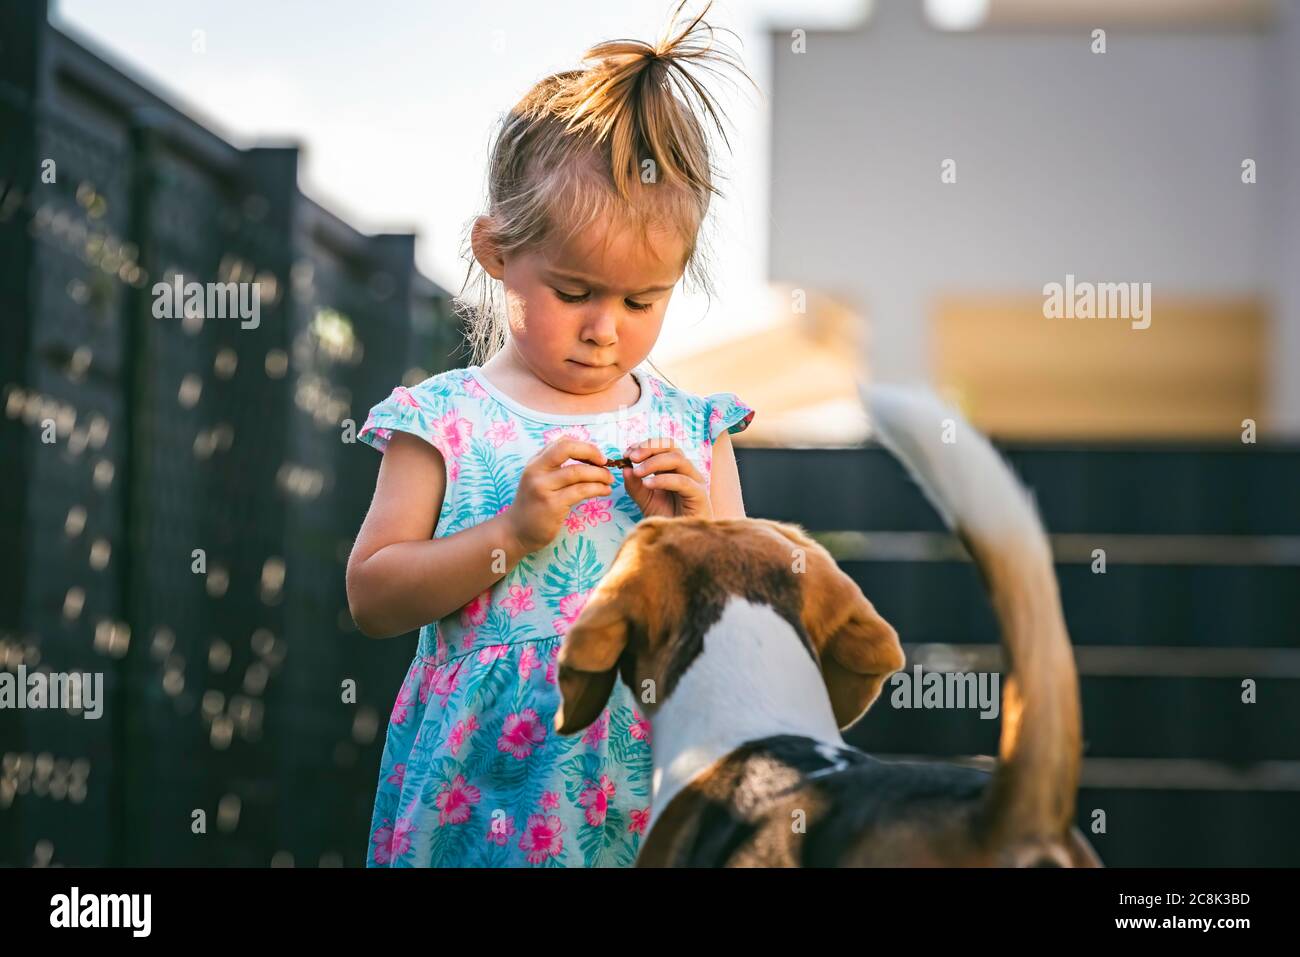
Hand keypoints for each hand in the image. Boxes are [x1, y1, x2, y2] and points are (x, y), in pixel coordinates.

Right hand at [503, 439, 612, 553]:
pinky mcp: (552, 505)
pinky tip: (604, 491)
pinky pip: (581, 491)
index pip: (561, 442)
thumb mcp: (538, 480)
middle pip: (567, 449)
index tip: (597, 456)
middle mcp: (536, 471)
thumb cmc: (533, 505)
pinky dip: (597, 488)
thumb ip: (555, 467)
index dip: (583, 446)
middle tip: (606, 463)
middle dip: (592, 452)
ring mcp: (543, 488)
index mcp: (535, 463)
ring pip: (578, 472)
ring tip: (609, 480)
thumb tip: (588, 456)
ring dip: (600, 474)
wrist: (516, 532)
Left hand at [621, 438, 711, 519]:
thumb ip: (635, 486)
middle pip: (672, 447)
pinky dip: (663, 479)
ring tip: (637, 472)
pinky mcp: (700, 496)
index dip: (645, 446)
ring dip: (654, 462)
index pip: (663, 447)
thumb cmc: (667, 519)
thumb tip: (625, 468)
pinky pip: (683, 481)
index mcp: (675, 470)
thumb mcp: (645, 501)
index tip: (626, 454)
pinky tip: (648, 484)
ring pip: (678, 459)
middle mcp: (687, 472)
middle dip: (649, 448)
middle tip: (631, 457)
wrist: (681, 542)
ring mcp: (696, 482)